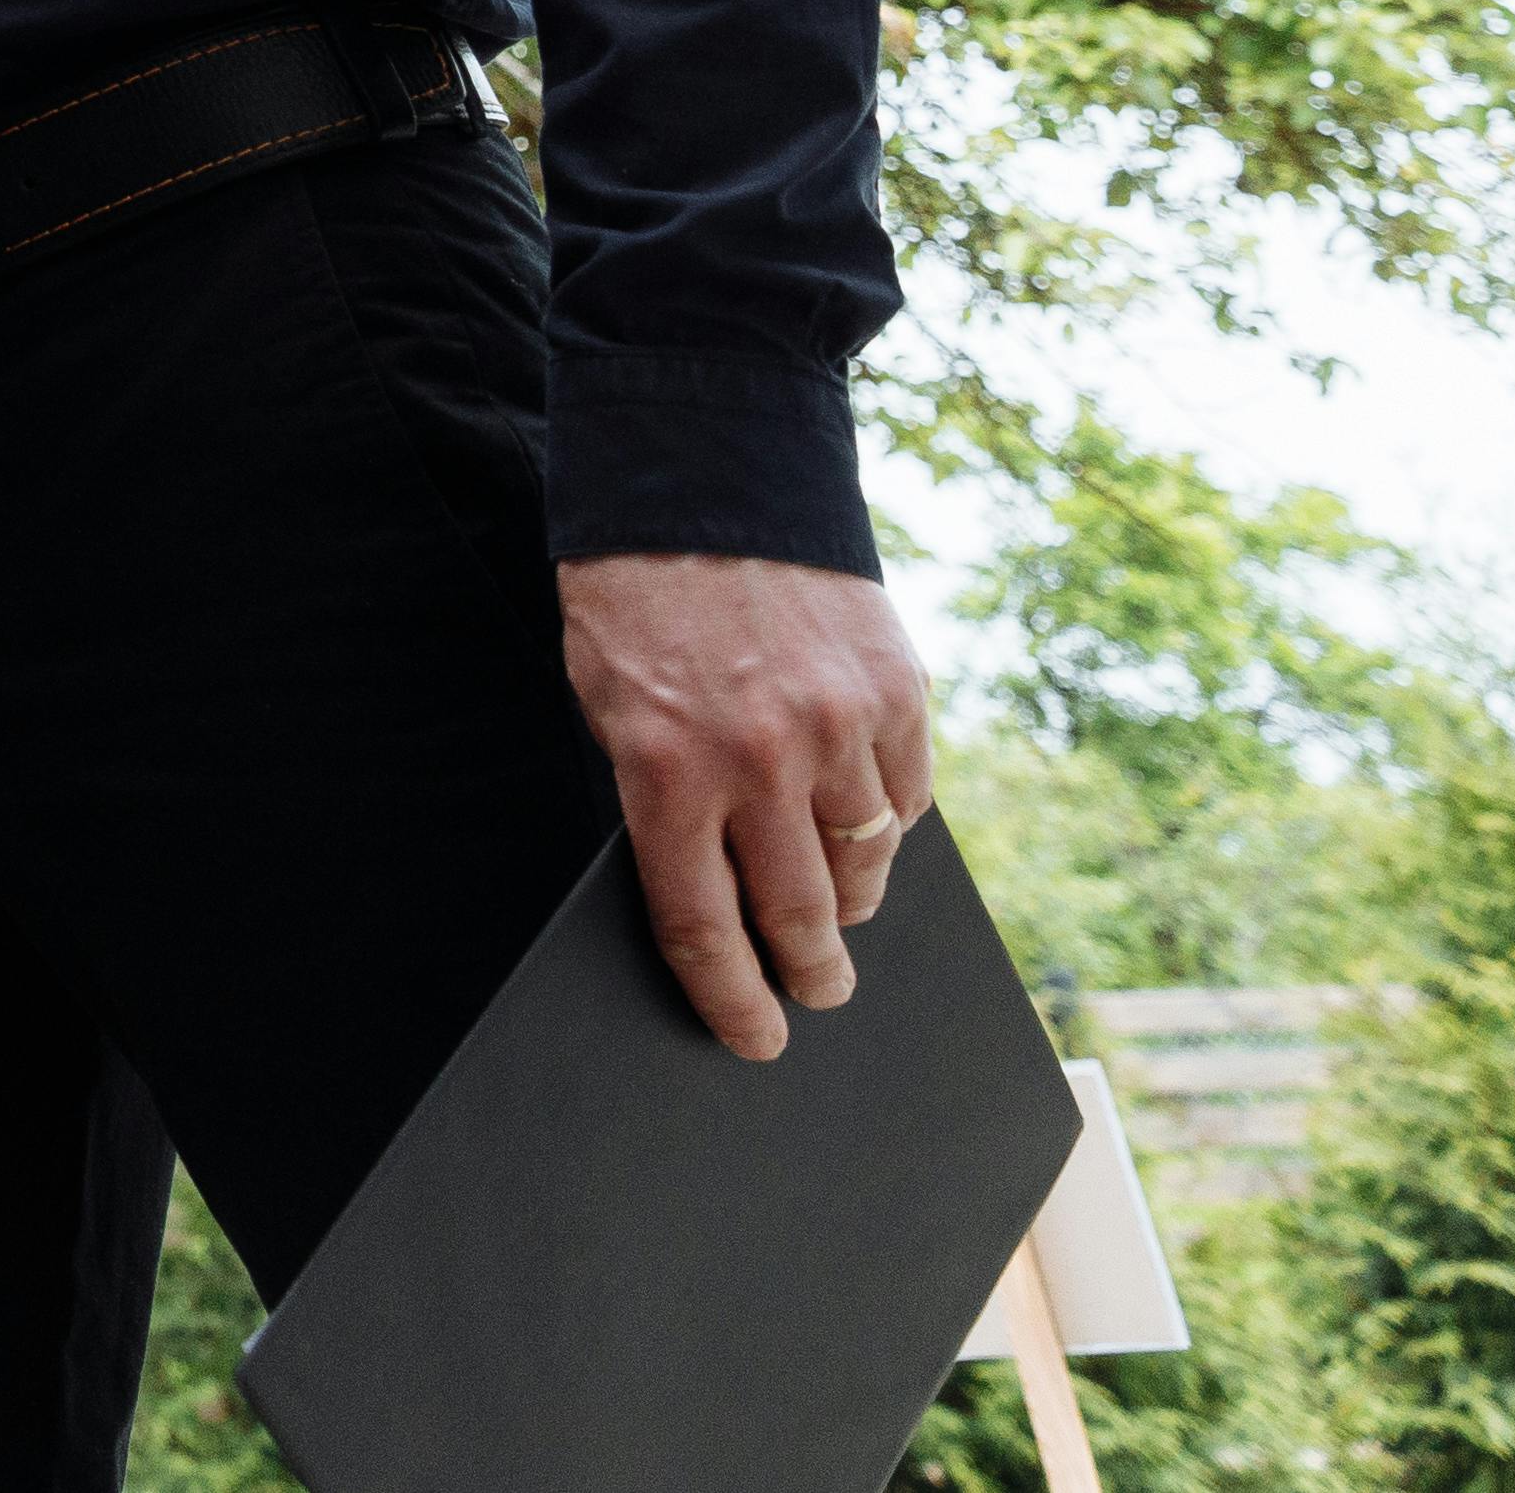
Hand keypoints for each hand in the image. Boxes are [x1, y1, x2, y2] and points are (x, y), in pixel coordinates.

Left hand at [559, 550, 938, 1062]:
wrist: (701, 472)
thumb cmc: (632, 595)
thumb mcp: (608, 700)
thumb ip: (663, 793)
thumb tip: (718, 890)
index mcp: (666, 770)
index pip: (703, 926)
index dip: (732, 999)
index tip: (758, 1041)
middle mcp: (758, 759)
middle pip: (801, 914)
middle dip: (813, 972)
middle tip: (822, 993)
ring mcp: (837, 724)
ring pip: (865, 861)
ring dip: (854, 896)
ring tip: (843, 906)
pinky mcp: (896, 689)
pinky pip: (907, 795)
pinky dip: (890, 820)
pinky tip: (870, 821)